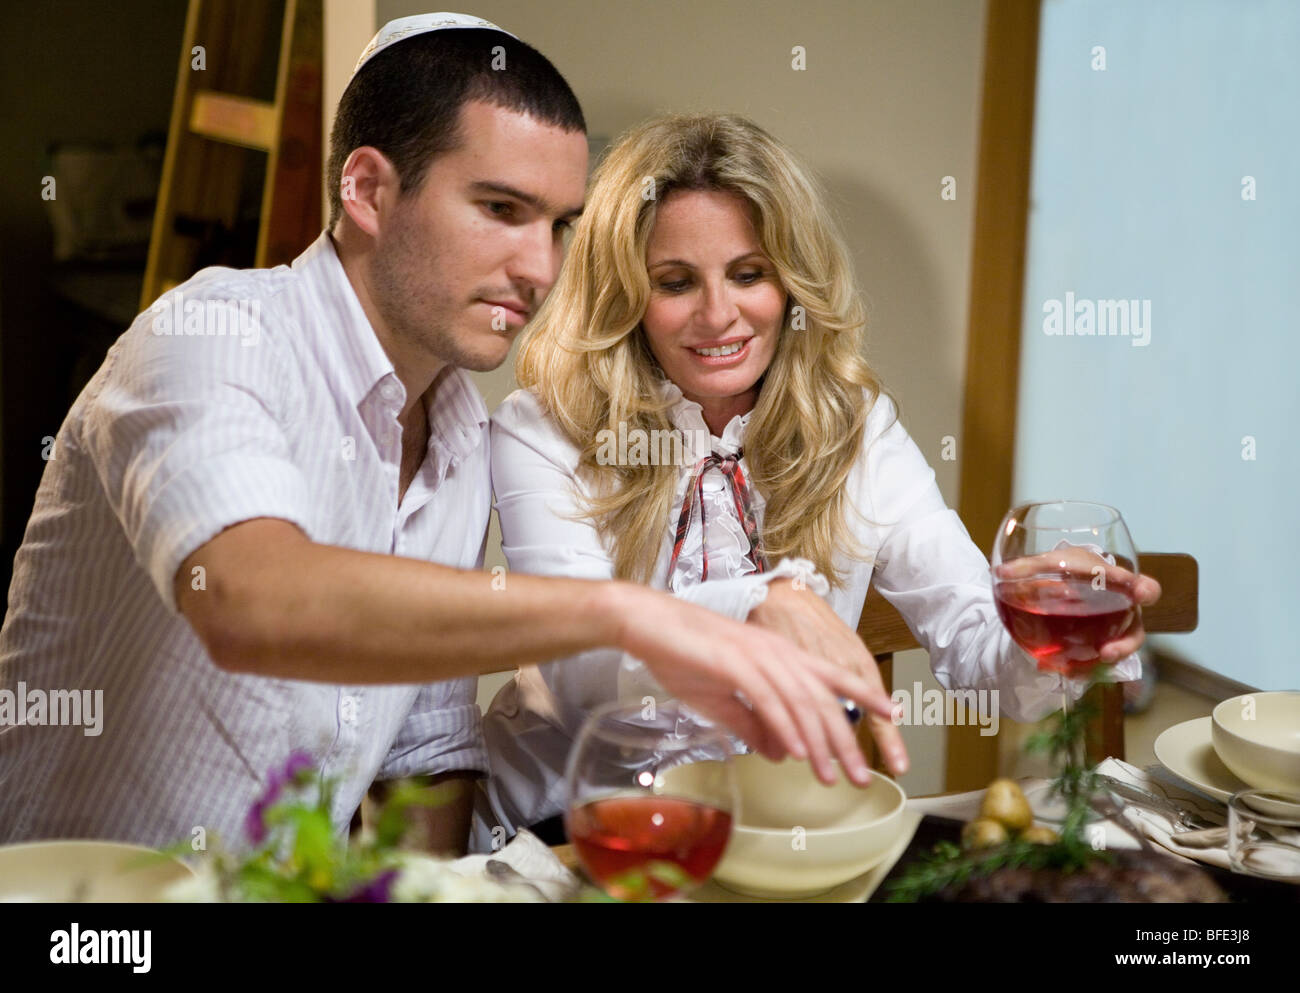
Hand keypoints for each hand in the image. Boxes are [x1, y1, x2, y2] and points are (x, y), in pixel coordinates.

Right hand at [614, 584, 895, 786]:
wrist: (648, 625)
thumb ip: (753, 726)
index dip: (865, 693)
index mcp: (779, 655)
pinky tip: (798, 753)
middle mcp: (777, 652)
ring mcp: (758, 655)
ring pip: (802, 703)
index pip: (833, 675)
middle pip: (824, 700)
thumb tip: (782, 754)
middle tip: (860, 776)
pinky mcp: (736, 663)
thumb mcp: (722, 700)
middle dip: (846, 741)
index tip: (891, 714)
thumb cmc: (681, 655)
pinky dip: (787, 728)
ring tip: (831, 777)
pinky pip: (771, 700)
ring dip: (820, 743)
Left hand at [993, 547, 1161, 666]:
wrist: (1054, 585)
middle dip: (1126, 642)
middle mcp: (1120, 606)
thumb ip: (1026, 567)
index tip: (1138, 592)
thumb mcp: (1043, 565)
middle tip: (1106, 652)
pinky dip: (1083, 668)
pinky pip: (1099, 660)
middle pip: (1136, 626)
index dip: (1141, 588)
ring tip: (1076, 671)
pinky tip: (1064, 671)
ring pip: (1119, 648)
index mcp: (1110, 578)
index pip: (1134, 583)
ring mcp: (1113, 627)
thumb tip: (999, 573)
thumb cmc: (1059, 569)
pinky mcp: (1100, 643)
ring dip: (1102, 662)